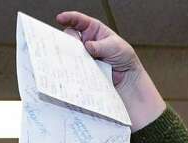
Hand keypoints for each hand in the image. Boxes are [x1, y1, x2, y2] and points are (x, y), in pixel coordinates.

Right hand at [56, 11, 165, 129]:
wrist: (127, 79)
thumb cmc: (124, 58)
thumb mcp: (115, 46)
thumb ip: (101, 46)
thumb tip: (88, 46)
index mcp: (94, 30)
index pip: (79, 20)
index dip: (69, 18)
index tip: (61, 18)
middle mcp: (86, 41)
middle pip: (70, 35)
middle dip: (70, 38)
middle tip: (74, 44)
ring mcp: (83, 55)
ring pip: (70, 51)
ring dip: (70, 53)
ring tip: (76, 57)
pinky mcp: (82, 68)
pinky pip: (74, 65)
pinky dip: (73, 66)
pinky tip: (75, 67)